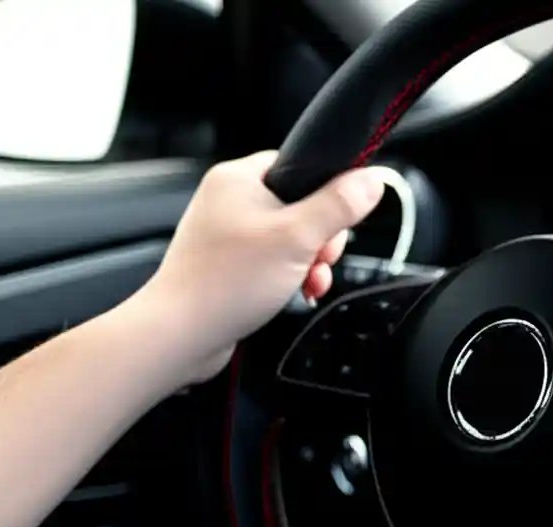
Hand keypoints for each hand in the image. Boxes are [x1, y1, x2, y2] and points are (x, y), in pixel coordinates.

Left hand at [134, 151, 384, 381]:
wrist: (181, 335)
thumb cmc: (224, 284)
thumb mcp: (298, 238)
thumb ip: (338, 205)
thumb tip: (372, 180)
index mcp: (239, 178)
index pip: (300, 165)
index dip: (328, 193)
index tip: (339, 221)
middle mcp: (229, 200)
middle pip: (300, 205)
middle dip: (321, 238)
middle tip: (320, 258)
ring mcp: (227, 234)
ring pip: (290, 238)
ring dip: (310, 262)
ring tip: (309, 282)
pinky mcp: (229, 265)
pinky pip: (273, 261)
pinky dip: (291, 276)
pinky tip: (295, 293)